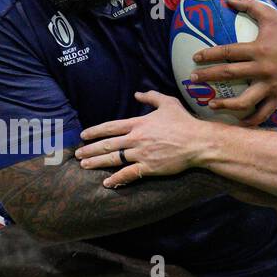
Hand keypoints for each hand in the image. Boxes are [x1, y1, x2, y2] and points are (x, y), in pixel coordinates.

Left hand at [75, 90, 206, 186]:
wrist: (198, 142)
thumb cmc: (184, 122)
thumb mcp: (168, 103)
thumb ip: (151, 97)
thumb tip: (137, 94)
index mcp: (138, 123)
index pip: (110, 127)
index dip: (95, 131)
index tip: (83, 135)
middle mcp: (136, 139)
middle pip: (108, 144)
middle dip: (90, 149)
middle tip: (78, 154)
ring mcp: (141, 154)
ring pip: (114, 159)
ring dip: (97, 162)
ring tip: (84, 165)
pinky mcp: (149, 168)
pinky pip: (128, 174)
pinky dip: (116, 179)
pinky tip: (106, 182)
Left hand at [190, 0, 276, 125]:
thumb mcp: (271, 14)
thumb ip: (248, 5)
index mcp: (259, 49)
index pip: (228, 52)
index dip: (210, 54)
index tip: (195, 58)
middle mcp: (264, 68)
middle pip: (230, 74)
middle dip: (208, 77)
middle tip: (192, 80)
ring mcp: (272, 85)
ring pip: (245, 101)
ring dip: (226, 105)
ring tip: (210, 105)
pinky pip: (263, 113)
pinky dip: (250, 120)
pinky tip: (237, 123)